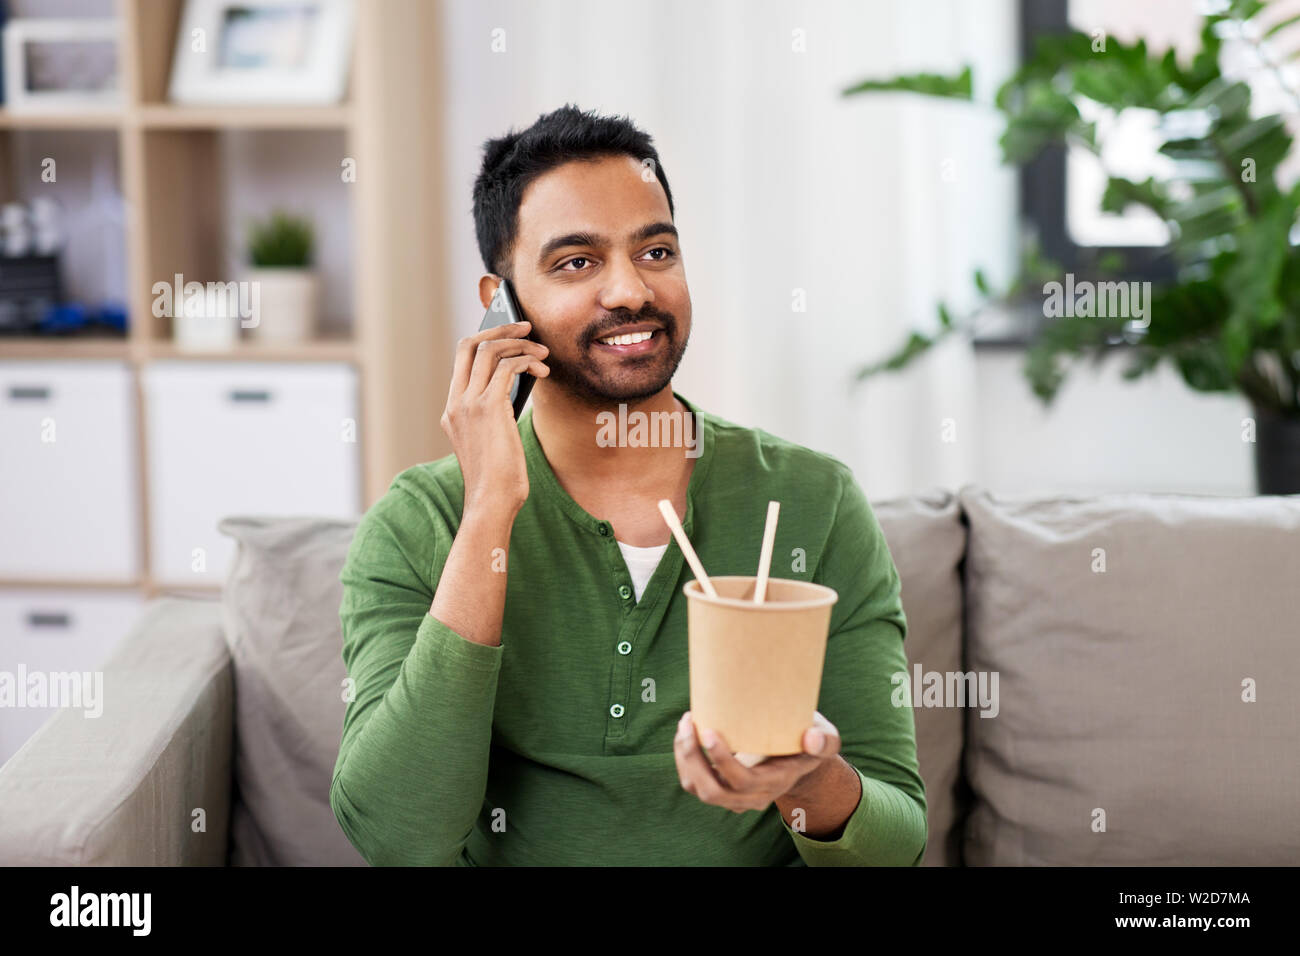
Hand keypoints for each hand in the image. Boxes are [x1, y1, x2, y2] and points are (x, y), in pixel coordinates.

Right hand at [441, 319, 549, 514]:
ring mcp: (468, 404)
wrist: (492, 501)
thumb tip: (519, 383)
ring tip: (543, 353)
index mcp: (453, 410)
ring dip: (521, 345)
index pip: (462, 358)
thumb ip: (495, 413)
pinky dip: (527, 362)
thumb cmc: (499, 477)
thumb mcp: (491, 440)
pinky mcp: (489, 407)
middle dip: (501, 329)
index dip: (486, 339)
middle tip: (527, 327)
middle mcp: (456, 402)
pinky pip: (508, 367)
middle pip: (470, 344)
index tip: (509, 335)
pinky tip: (542, 371)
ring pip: (490, 350)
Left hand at [674, 710, 841, 812]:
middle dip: (694, 758)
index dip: (722, 760)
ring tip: (686, 723)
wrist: (796, 758)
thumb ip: (825, 740)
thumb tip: (812, 739)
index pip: (742, 781)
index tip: (710, 731)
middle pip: (712, 791)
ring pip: (697, 788)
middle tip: (688, 723)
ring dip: (684, 757)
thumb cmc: (808, 741)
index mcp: (774, 783)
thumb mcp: (825, 738)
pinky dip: (684, 759)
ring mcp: (733, 797)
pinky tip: (686, 732)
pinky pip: (693, 782)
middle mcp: (752, 797)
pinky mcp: (719, 789)